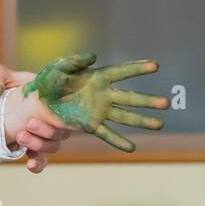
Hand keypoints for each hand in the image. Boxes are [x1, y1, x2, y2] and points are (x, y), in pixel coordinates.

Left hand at [0, 63, 71, 172]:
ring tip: (20, 137)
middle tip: (29, 124)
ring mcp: (37, 130)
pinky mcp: (27, 143)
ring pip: (52, 144)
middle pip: (61, 129)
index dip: (60, 115)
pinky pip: (40, 157)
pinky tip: (31, 165)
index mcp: (43, 94)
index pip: (61, 106)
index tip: (48, 115)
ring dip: (40, 144)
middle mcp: (44, 114)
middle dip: (47, 130)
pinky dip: (38, 163)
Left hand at [20, 52, 168, 152]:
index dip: (137, 68)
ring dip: (142, 121)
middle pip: (130, 98)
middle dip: (148, 101)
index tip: (155, 65)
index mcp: (98, 77)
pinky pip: (106, 134)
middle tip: (167, 103)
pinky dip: (118, 141)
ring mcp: (98, 111)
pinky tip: (131, 148)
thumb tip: (93, 56)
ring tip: (160, 124)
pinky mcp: (89, 125)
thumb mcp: (59, 67)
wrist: (37, 100)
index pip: (121, 72)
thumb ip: (75, 61)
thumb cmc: (50, 80)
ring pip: (124, 116)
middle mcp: (103, 94)